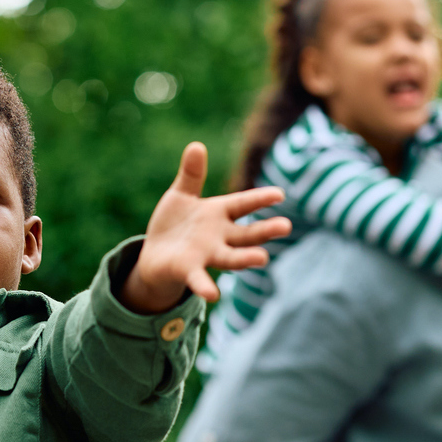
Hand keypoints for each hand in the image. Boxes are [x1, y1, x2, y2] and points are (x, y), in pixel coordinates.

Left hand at [122, 142, 290, 312]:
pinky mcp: (189, 270)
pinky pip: (199, 279)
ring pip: (230, 257)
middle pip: (246, 234)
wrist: (156, 255)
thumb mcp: (181, 195)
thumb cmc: (174, 224)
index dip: (260, 199)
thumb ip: (192, 175)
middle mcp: (219, 236)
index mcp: (218, 214)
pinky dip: (205, 286)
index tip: (280, 193)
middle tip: (286, 226)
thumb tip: (196, 145)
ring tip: (262, 259)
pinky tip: (213, 295)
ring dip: (245, 258)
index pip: (243, 204)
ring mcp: (206, 255)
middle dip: (265, 231)